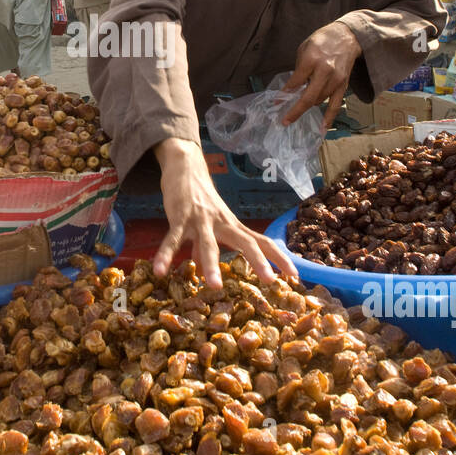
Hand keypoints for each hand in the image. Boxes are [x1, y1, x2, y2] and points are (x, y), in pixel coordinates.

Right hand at [153, 138, 297, 288]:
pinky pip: (172, 240)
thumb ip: (203, 246)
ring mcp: (201, 219)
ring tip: (215, 287)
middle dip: (259, 261)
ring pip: (209, 244)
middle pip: (246, 242)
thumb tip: (200, 267)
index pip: (262, 242)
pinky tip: (160, 271)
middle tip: (270, 282)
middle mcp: (222, 223)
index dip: (279, 258)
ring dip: (212, 265)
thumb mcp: (208, 223)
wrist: (185, 167)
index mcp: (233, 226)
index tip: (295, 276)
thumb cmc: (199, 199)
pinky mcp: (180, 217)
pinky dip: (166, 255)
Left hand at [282, 20, 361, 129]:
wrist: (347, 36)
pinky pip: (336, 104)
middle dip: (295, 111)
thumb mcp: (304, 48)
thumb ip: (298, 69)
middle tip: (284, 121)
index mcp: (312, 59)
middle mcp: (325, 71)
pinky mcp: (343, 85)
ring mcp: (336, 79)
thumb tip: (292, 88)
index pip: (295, 82)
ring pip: (319, 100)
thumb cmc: (322, 40)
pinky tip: (323, 128)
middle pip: (308, 97)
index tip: (276, 103)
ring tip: (297, 110)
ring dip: (307, 107)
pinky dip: (329, 117)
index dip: (284, 94)